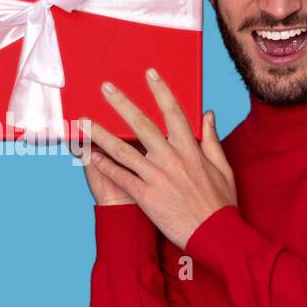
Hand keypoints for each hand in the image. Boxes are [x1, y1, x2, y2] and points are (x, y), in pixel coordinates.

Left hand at [77, 67, 236, 248]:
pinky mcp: (145, 196)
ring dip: (100, 134)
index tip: (150, 73)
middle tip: (105, 87)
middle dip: (121, 104)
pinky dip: (105, 166)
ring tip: (83, 122)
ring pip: (122, 150)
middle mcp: (171, 158)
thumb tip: (208, 115)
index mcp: (190, 149)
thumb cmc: (220, 202)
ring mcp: (156, 177)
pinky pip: (121, 177)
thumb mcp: (222, 167)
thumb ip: (211, 139)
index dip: (161, 90)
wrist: (214, 234)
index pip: (173, 112)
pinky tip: (90, 155)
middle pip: (141, 124)